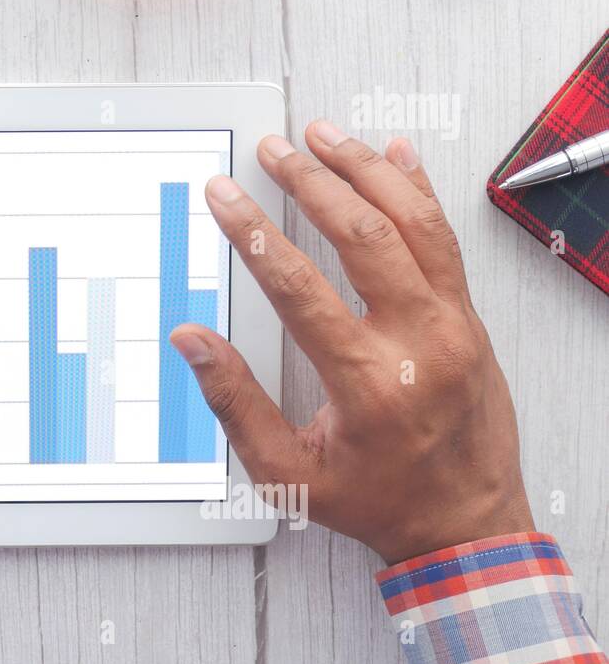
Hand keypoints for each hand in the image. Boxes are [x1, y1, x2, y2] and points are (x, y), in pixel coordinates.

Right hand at [170, 122, 533, 564]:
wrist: (468, 528)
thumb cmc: (381, 502)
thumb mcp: (288, 472)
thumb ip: (234, 403)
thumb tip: (192, 342)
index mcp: (369, 383)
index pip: (300, 286)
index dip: (255, 233)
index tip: (226, 198)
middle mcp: (420, 344)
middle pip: (364, 236)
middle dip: (311, 183)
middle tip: (275, 150)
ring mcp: (454, 326)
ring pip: (414, 225)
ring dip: (367, 171)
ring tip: (326, 136)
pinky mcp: (471, 321)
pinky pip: (446, 242)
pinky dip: (421, 192)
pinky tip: (398, 157)